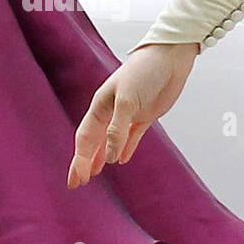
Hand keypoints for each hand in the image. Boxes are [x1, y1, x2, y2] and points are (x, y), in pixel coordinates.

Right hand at [67, 42, 198, 188]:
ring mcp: (127, 115)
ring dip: (101, 158)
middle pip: (94, 143)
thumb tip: (111, 158)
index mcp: (100, 106)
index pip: (85, 139)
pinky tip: (121, 160)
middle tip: (77, 183)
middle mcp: (110, 112)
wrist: (168, 59)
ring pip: (109, 142)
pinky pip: (131, 138)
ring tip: (93, 174)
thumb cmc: (143, 72)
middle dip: (84, 163)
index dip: (79, 160)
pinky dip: (125, 149)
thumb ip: (117, 129)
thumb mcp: (127, 100)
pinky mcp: (144, 116)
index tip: (76, 180)